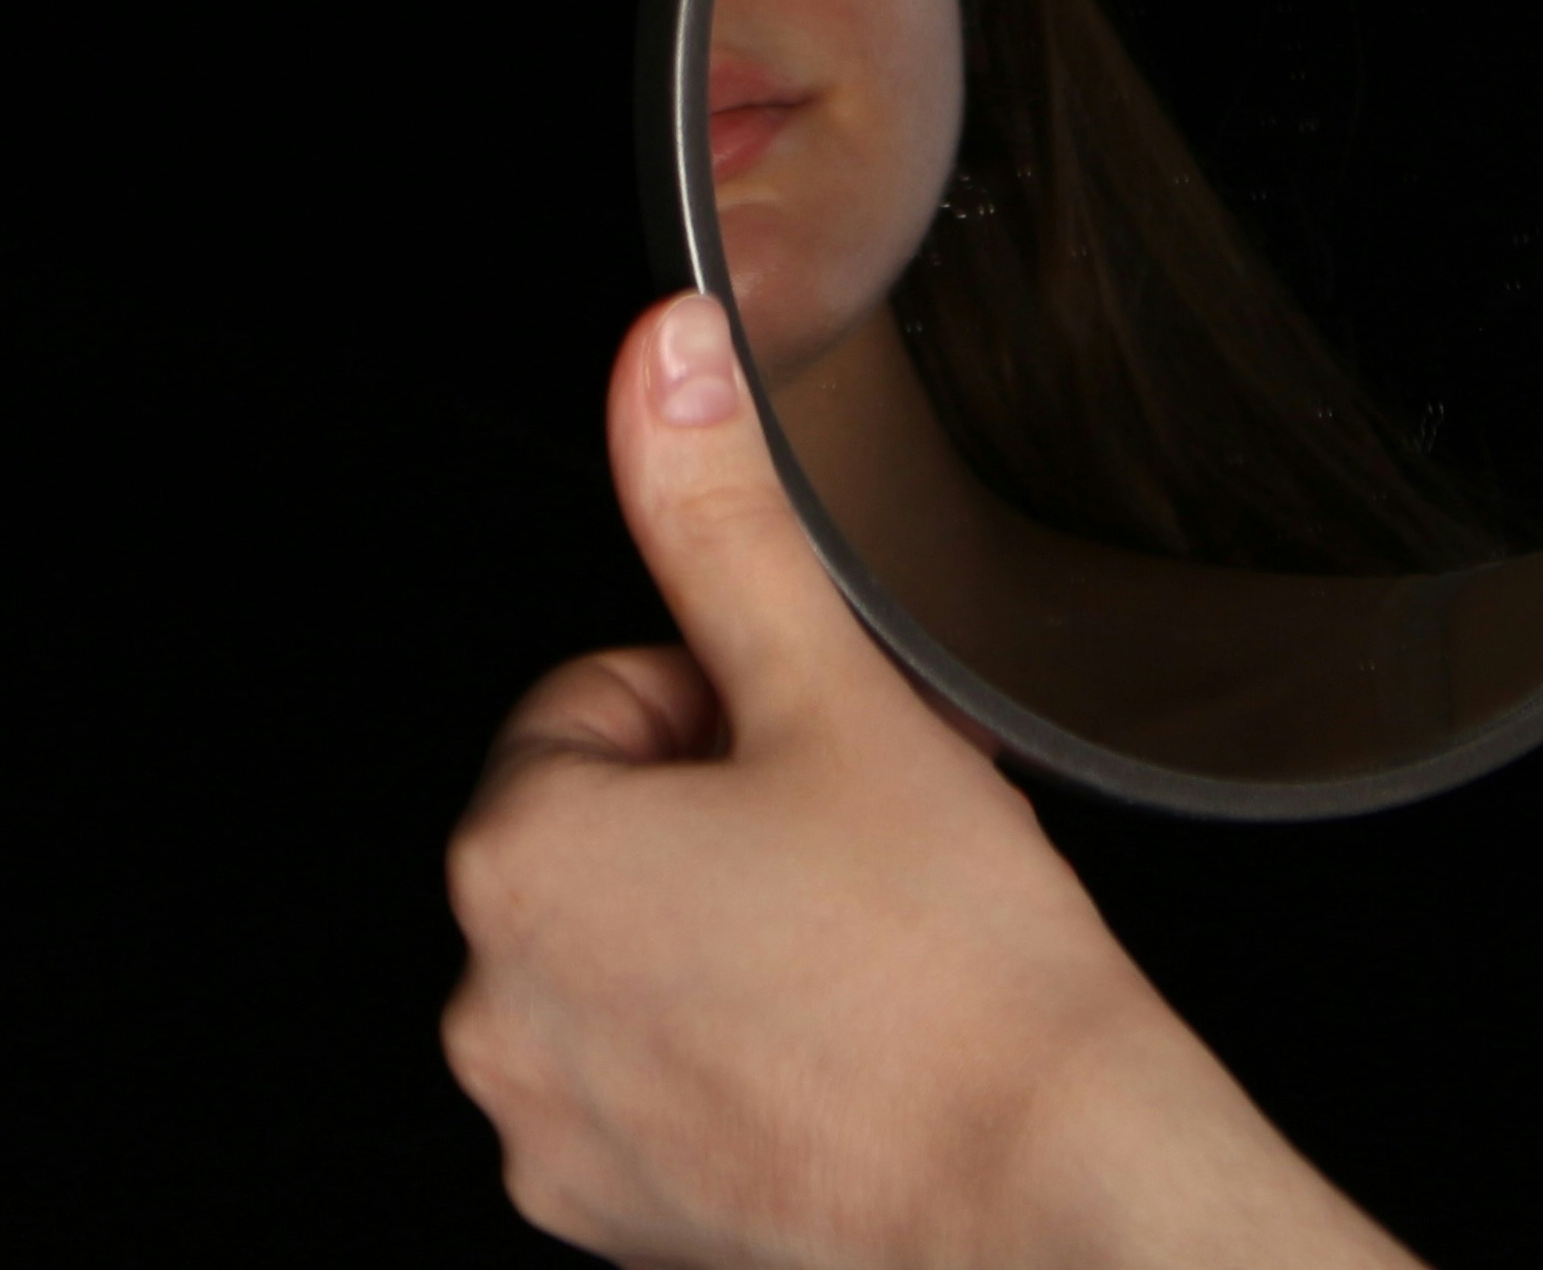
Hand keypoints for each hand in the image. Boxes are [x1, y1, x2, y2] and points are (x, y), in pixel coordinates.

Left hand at [446, 293, 1418, 1268]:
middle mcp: (498, 1006)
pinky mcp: (617, 1217)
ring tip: (868, 954)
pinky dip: (738, 1057)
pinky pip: (659, 1083)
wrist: (1044, 1189)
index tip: (834, 756)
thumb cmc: (957, 972)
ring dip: (732, 933)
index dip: (738, 708)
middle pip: (615, 833)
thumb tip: (665, 357)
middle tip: (869, 851)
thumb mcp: (836, 697)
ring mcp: (553, 1128)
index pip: (606, 702)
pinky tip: (848, 1051)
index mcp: (524, 856)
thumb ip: (724, 518)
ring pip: (640, 958)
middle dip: (735, 818)